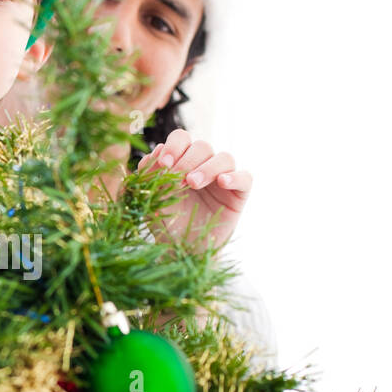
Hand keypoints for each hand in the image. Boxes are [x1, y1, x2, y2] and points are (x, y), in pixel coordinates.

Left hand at [137, 130, 251, 251]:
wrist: (182, 252)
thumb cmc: (166, 225)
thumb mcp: (150, 202)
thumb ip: (146, 179)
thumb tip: (150, 155)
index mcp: (181, 162)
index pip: (182, 139)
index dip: (173, 146)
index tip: (163, 164)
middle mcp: (203, 166)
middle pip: (202, 146)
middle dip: (187, 159)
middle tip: (177, 178)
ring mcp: (222, 179)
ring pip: (224, 158)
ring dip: (207, 167)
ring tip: (193, 183)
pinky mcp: (238, 194)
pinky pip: (245, 178)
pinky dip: (235, 176)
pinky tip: (222, 182)